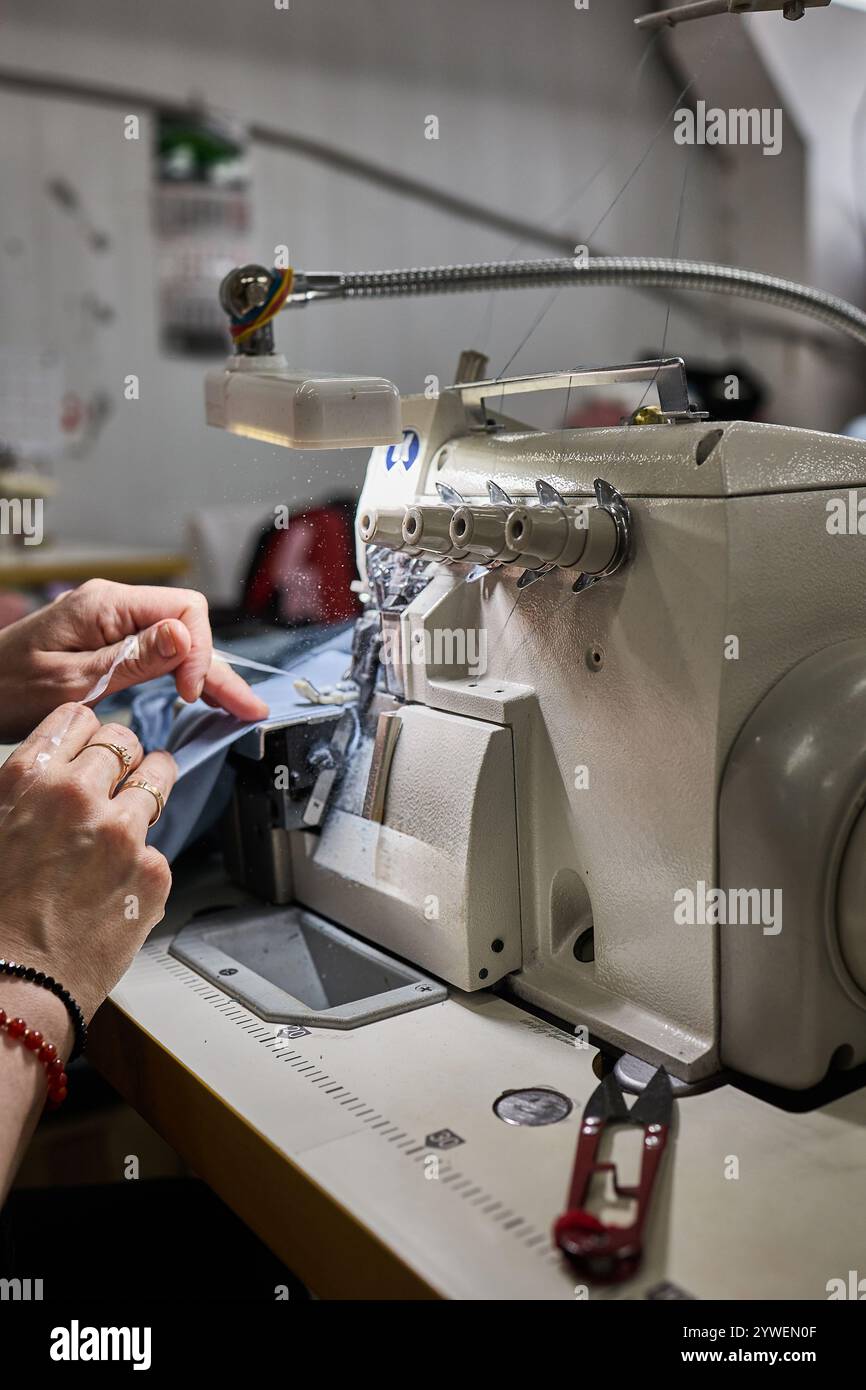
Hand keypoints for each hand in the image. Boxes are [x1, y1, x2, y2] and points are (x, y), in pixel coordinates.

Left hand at [0, 578, 268, 739]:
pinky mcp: (104, 642)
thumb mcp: (74, 681)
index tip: (190, 696)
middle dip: (217, 668)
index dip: (199, 652)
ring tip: (238, 707)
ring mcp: (109, 623)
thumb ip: (133, 658)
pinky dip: (179, 674)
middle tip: (248, 709)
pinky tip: (201, 695)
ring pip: (174, 644)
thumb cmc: (8, 689)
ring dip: (205, 674)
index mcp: (106, 605)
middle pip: (185, 629)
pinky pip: (154, 652)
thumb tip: (187, 637)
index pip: (184, 611)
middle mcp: (113, 606)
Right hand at [0, 703, 176, 1024]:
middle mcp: (79, 795)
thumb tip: (42, 779)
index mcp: (29, 778)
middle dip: (121, 757)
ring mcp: (123, 832)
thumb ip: (21, 792)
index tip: (90, 744)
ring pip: (159, 777)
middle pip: (124, 741)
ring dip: (148, 789)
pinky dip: (142, 859)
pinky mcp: (154, 872)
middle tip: (117, 776)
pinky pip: (158, 845)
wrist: (12, 986)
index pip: (80, 717)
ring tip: (132, 813)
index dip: (86, 733)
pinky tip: (116, 884)